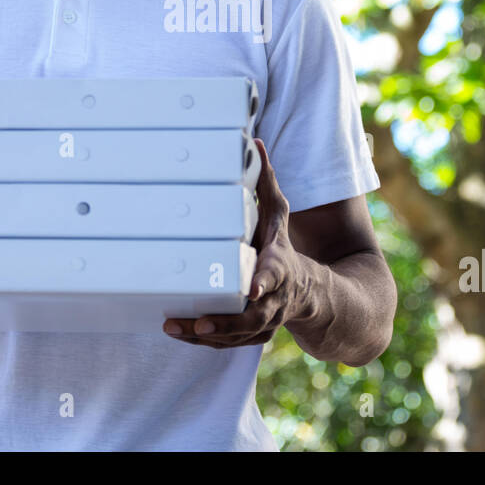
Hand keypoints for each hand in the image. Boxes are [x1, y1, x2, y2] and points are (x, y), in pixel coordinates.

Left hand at [163, 138, 310, 348]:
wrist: (310, 292)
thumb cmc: (283, 245)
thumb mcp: (278, 213)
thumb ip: (266, 182)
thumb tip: (255, 141)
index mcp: (280, 266)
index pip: (274, 274)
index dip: (264, 282)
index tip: (251, 288)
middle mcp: (275, 298)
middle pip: (253, 316)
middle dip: (227, 322)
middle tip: (201, 321)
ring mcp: (265, 320)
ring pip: (237, 335)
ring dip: (206, 334)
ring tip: (175, 327)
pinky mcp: (252, 334)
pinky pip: (228, 343)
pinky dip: (204, 340)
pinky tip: (179, 332)